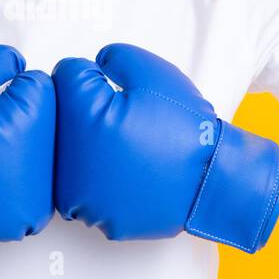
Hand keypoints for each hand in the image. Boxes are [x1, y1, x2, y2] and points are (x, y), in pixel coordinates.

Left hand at [52, 43, 278, 252]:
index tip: (116, 88)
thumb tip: (92, 65)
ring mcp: (85, 199)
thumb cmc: (186, 126)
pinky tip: (132, 176)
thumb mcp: (153, 72)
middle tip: (127, 121)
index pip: (66, 77)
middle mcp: (72, 162)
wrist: (216, 179)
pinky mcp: (101, 222)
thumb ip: (113, 56)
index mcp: (81, 117)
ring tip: (130, 149)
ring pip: (71, 161)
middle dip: (87, 114)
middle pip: (62, 121)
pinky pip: (91, 196)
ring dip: (90, 151)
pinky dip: (106, 186)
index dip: (94, 76)